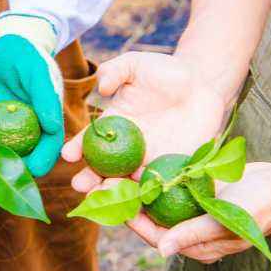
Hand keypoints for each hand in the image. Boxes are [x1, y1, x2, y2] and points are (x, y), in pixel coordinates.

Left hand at [0, 15, 63, 177]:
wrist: (8, 42)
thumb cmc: (30, 56)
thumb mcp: (40, 75)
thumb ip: (46, 99)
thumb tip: (55, 127)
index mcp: (44, 124)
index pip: (46, 149)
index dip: (40, 163)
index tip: (31, 173)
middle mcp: (23, 130)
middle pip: (18, 158)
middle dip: (7, 175)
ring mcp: (0, 127)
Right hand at [62, 52, 224, 192]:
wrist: (202, 85)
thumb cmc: (166, 72)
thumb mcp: (136, 64)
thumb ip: (115, 70)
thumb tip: (103, 87)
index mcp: (113, 127)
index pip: (89, 142)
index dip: (76, 149)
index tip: (68, 156)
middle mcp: (126, 150)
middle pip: (102, 171)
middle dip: (89, 181)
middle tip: (81, 186)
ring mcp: (148, 163)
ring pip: (127, 185)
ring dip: (114, 195)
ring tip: (106, 197)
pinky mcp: (172, 172)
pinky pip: (158, 189)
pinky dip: (148, 200)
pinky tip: (140, 206)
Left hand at [126, 162, 270, 262]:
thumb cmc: (260, 208)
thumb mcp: (226, 221)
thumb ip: (193, 233)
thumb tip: (162, 250)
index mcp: (196, 245)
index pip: (154, 234)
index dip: (131, 218)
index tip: (112, 199)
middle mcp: (191, 229)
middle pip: (152, 216)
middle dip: (130, 200)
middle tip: (108, 180)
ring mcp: (195, 210)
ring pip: (159, 199)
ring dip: (140, 185)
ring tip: (118, 168)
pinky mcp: (199, 192)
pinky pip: (173, 184)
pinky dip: (158, 174)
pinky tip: (142, 159)